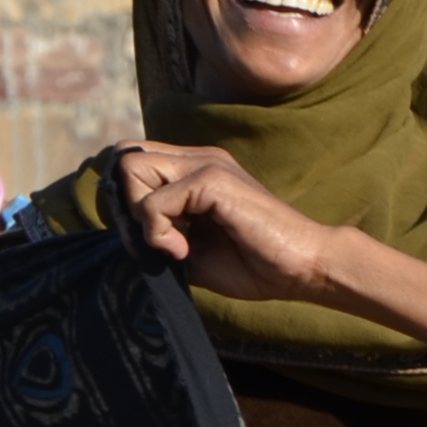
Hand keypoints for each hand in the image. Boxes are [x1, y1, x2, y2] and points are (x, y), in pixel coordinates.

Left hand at [111, 142, 339, 307]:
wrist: (302, 268)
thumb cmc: (254, 264)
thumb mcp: (192, 250)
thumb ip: (159, 236)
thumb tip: (126, 238)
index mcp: (194, 170)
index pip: (133, 161)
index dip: (127, 202)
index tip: (150, 240)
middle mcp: (198, 158)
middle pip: (124, 157)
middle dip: (127, 206)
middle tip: (157, 241)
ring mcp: (206, 164)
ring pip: (131, 169)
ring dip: (140, 216)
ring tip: (174, 244)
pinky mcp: (213, 179)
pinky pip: (154, 202)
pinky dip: (158, 233)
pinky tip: (185, 251)